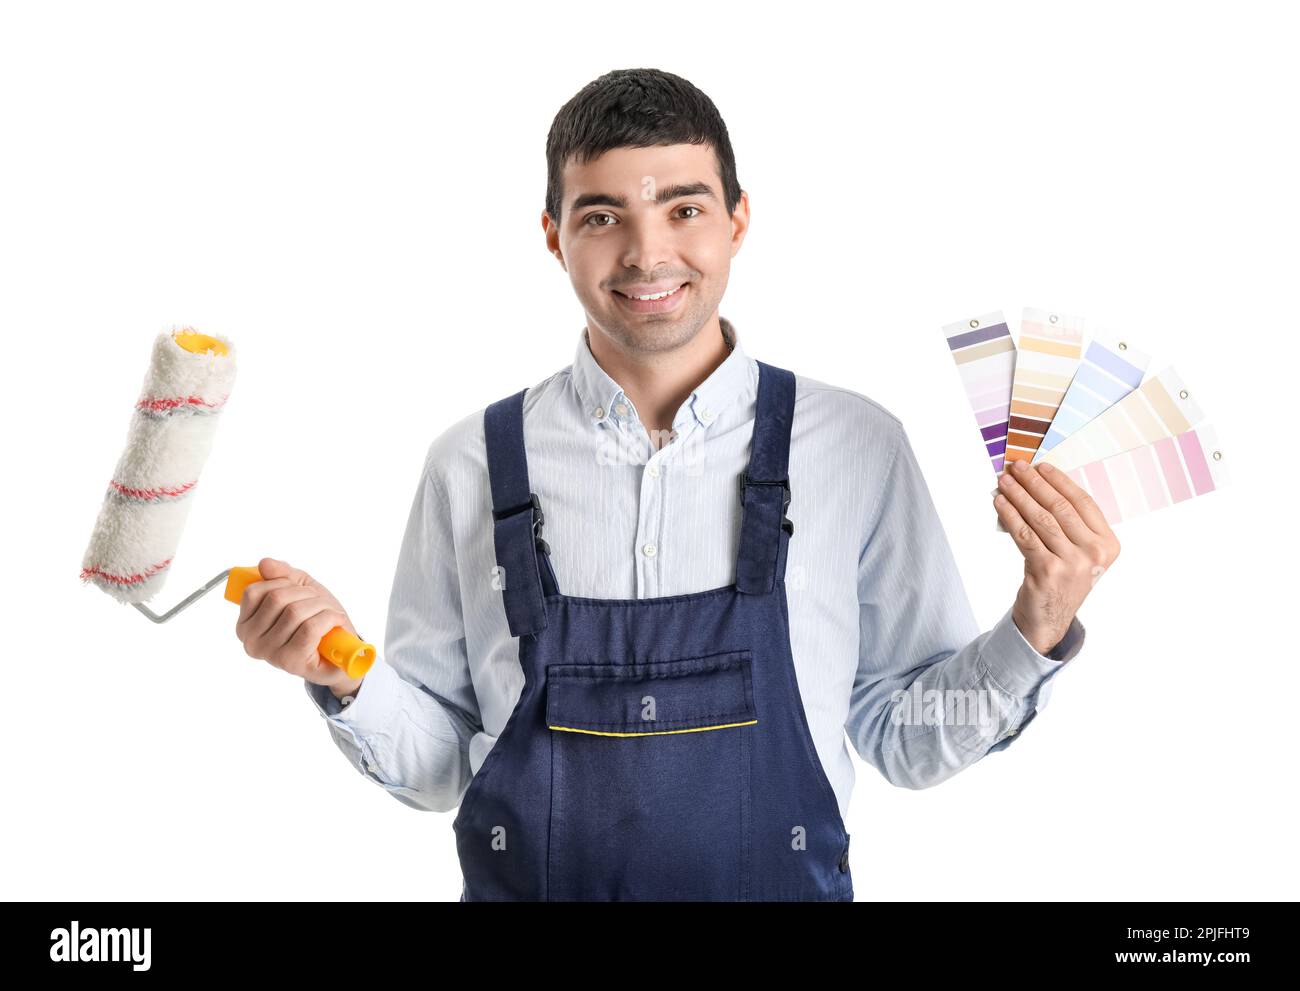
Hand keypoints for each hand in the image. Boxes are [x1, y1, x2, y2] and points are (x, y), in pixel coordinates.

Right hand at [234, 557, 364, 693]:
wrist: (341, 649)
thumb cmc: (317, 619)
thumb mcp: (300, 589)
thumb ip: (282, 575)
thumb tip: (264, 564)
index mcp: (246, 624)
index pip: (253, 592)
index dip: (282, 583)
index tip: (298, 590)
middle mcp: (252, 641)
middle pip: (277, 599)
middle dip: (306, 594)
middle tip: (319, 603)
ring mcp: (270, 654)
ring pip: (295, 612)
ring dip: (321, 606)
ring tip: (328, 614)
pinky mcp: (291, 662)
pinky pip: (310, 628)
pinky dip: (329, 619)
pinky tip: (335, 622)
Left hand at [993, 460, 1120, 654]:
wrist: (1049, 619)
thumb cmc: (1061, 580)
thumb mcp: (1077, 552)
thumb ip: (1070, 524)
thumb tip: (1039, 483)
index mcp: (1108, 544)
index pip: (1083, 502)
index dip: (1060, 481)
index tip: (1041, 466)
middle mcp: (1094, 553)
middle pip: (1060, 507)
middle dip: (1035, 483)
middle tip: (1016, 467)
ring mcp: (1072, 563)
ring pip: (1040, 518)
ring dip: (1019, 495)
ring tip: (1004, 481)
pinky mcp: (1047, 570)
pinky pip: (1024, 535)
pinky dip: (1010, 515)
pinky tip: (1000, 503)